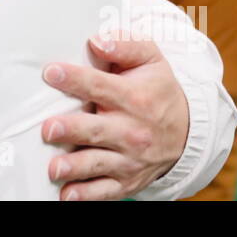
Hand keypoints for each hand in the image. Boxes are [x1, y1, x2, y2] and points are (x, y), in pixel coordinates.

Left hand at [40, 33, 189, 199]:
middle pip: (97, 130)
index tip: (50, 73)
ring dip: (75, 167)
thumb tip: (97, 41)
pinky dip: (86, 195)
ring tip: (54, 168)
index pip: (100, 86)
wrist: (187, 132)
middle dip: (72, 130)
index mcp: (135, 97)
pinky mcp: (127, 181)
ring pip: (98, 164)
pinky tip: (66, 195)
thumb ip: (125, 44)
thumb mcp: (150, 59)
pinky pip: (105, 191)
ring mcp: (129, 159)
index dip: (75, 79)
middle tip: (49, 128)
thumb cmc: (157, 89)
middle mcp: (132, 131)